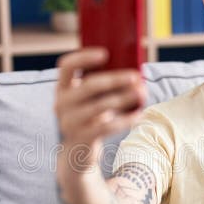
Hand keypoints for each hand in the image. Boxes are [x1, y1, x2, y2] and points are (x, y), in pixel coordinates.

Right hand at [54, 48, 145, 164]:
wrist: (77, 150)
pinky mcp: (82, 138)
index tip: (105, 53)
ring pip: (101, 106)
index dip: (84, 57)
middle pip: (89, 86)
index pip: (67, 66)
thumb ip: (100, 85)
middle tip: (135, 76)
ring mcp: (70, 122)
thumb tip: (131, 74)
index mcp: (62, 88)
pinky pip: (107, 126)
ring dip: (124, 98)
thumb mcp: (88, 99)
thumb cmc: (89, 116)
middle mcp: (61, 103)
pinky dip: (125, 119)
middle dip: (115, 79)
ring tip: (141, 92)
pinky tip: (139, 113)